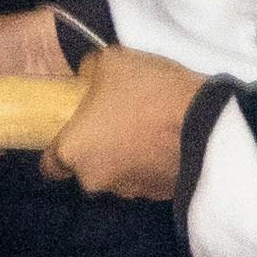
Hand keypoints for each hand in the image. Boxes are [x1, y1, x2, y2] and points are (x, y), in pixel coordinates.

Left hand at [49, 42, 209, 204]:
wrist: (206, 125)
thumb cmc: (148, 93)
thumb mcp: (112, 60)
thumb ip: (89, 71)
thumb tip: (86, 76)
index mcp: (74, 152)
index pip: (50, 166)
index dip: (59, 150)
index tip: (74, 133)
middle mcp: (95, 180)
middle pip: (87, 169)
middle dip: (99, 150)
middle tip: (118, 122)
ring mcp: (129, 191)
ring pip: (118, 174)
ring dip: (126, 157)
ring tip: (148, 130)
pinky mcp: (159, 196)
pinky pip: (146, 178)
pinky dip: (151, 165)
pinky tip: (167, 142)